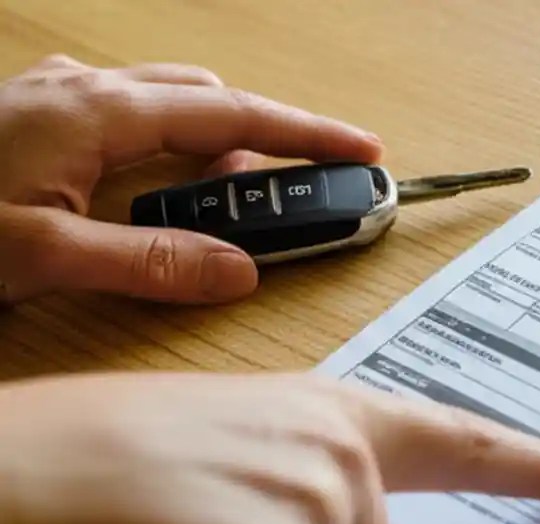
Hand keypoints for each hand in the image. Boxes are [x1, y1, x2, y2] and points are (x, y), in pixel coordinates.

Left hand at [0, 54, 383, 304]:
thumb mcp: (37, 258)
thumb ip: (146, 263)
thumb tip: (235, 271)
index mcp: (94, 115)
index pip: (231, 117)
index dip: (304, 136)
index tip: (361, 150)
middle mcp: (81, 93)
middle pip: (206, 102)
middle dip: (265, 145)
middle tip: (302, 197)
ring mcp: (55, 99)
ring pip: (167, 106)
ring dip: (215, 150)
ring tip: (238, 209)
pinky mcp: (36, 118)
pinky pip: (130, 118)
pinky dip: (170, 151)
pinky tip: (158, 195)